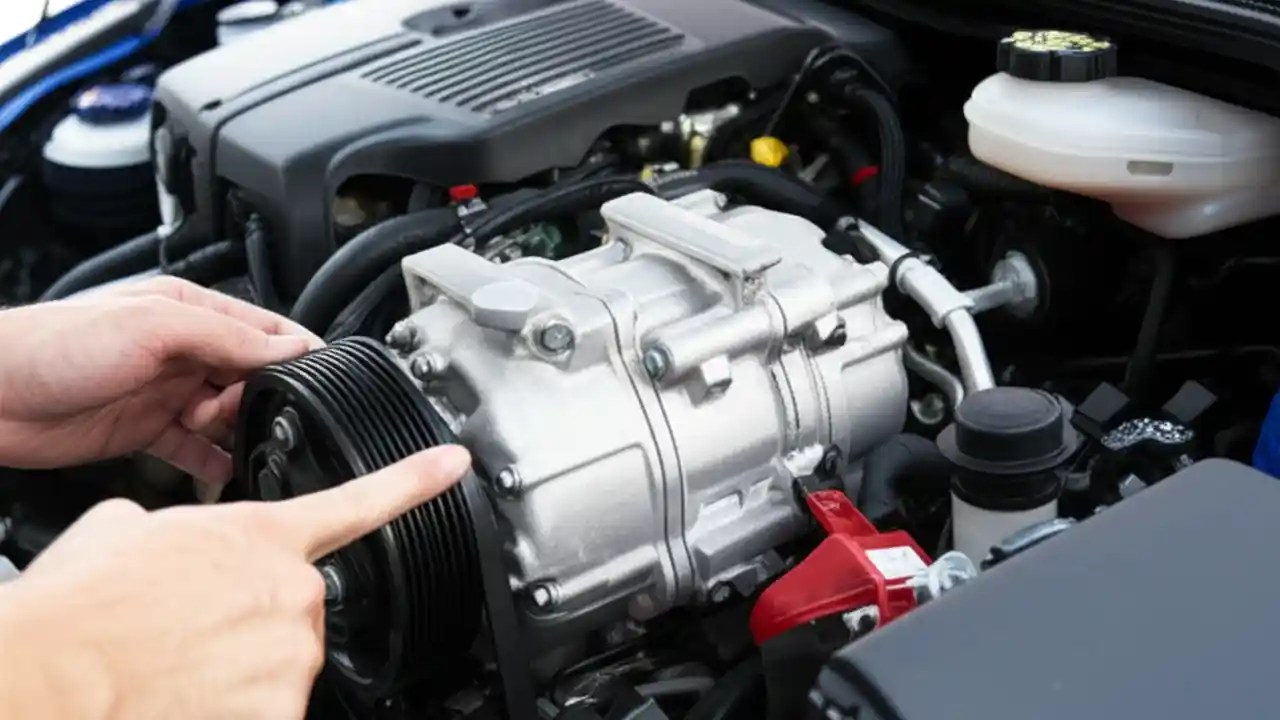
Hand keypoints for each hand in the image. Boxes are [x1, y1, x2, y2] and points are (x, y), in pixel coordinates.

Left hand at [0, 277, 319, 491]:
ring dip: (234, 431)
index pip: (264, 330)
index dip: (293, 355)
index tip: (310, 382)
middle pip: (252, 378)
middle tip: (227, 410)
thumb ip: (224, 337)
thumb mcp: (150, 328)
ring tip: (212, 434)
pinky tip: (222, 472)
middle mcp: (183, 350)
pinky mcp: (147, 432)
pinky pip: (198, 452)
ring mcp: (166, 393)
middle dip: (255, 400)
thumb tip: (290, 348)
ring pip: (229, 417)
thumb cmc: (51, 347)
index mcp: (189, 311)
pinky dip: (215, 463)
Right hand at [0, 444, 470, 719]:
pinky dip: (236, 709)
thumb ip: (184, 532)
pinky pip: (269, 710)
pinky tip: (187, 698)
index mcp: (262, 536)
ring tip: (174, 666)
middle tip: (187, 629)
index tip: (455, 464)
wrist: (57, 677)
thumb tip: (177, 547)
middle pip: (297, 608)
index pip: (361, 500)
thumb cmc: (81, 608)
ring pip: (280, 665)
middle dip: (252, 619)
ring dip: (238, 669)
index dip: (416, 480)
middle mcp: (291, 594)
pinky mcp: (282, 714)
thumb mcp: (126, 531)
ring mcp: (290, 658)